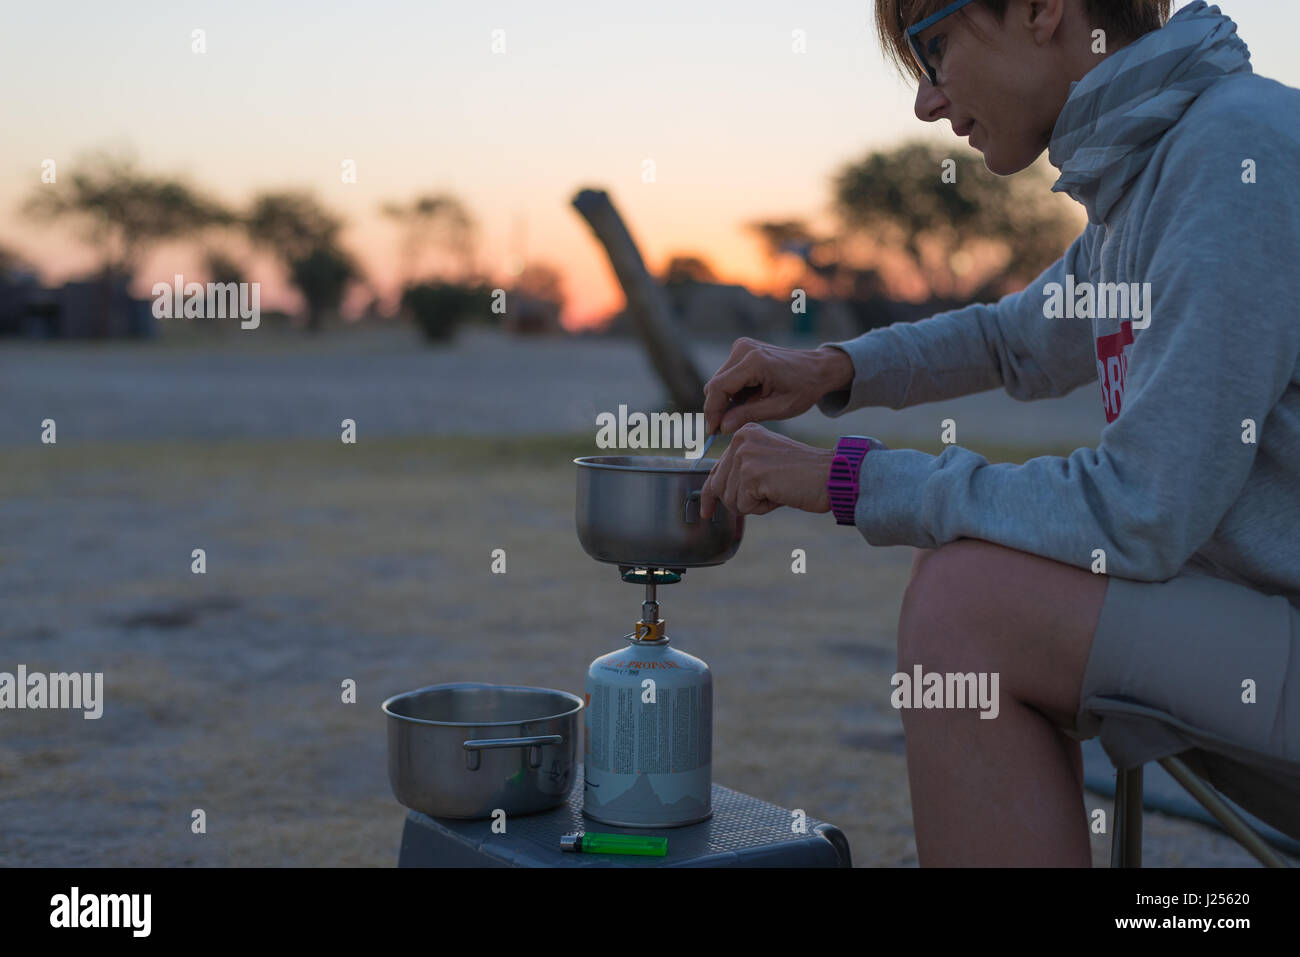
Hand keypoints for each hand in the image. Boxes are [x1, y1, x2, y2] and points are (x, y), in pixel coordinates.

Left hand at [699, 424, 834, 518]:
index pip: (716, 468)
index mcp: (744, 433)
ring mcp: (745, 455)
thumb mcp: (767, 463)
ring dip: (755, 505)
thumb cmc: (803, 474)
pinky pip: (744, 506)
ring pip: (731, 500)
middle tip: (769, 495)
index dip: (709, 494)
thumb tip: (715, 493)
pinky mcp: (751, 474)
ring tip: (778, 489)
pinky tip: (780, 493)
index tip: (706, 511)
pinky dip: (763, 508)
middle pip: (719, 487)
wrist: (831, 475)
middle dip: (740, 502)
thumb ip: (742, 471)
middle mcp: (740, 439)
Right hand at [702, 338, 854, 435]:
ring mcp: (742, 347)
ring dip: (726, 400)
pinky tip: (750, 398)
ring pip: (719, 381)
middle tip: (727, 428)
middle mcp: (744, 349)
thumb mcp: (779, 408)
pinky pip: (727, 375)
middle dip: (718, 408)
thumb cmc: (804, 388)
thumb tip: (722, 427)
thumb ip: (748, 415)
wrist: (819, 368)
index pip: (718, 388)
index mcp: (755, 362)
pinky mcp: (743, 349)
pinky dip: (733, 391)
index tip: (712, 432)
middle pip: (715, 385)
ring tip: (748, 410)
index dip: (712, 411)